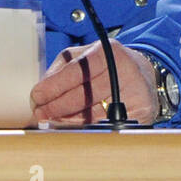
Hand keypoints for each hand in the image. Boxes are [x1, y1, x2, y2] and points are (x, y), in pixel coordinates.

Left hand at [30, 40, 158, 125]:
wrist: (143, 74)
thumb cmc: (105, 66)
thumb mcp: (84, 55)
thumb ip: (62, 68)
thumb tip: (42, 89)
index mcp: (108, 52)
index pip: (78, 70)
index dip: (54, 85)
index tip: (37, 96)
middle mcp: (124, 71)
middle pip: (85, 95)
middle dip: (57, 106)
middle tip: (40, 113)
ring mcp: (135, 93)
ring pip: (94, 114)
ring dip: (67, 120)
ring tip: (51, 120)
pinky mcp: (141, 113)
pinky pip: (106, 126)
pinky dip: (85, 128)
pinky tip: (72, 126)